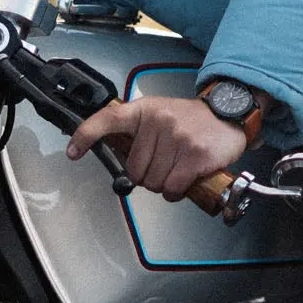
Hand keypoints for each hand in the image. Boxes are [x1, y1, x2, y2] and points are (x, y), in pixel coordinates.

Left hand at [65, 95, 247, 200]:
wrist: (229, 113)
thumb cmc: (190, 120)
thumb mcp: (158, 114)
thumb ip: (136, 132)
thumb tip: (115, 156)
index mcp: (144, 111)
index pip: (107, 119)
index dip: (86, 135)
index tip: (73, 151)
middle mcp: (158, 121)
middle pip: (134, 169)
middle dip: (147, 174)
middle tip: (164, 163)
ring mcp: (177, 138)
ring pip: (153, 182)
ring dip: (163, 184)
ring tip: (177, 168)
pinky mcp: (195, 155)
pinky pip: (172, 188)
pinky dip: (176, 191)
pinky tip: (184, 178)